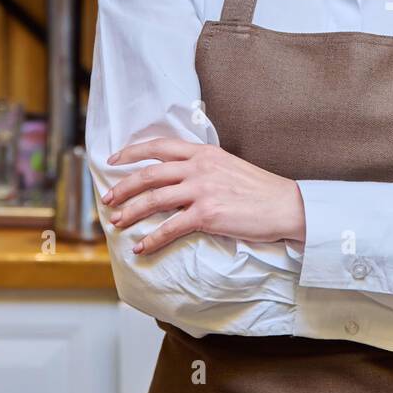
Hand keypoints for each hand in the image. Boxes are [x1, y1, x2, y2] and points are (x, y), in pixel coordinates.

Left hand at [102, 139, 305, 254]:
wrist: (285, 205)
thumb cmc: (260, 190)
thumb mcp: (229, 167)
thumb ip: (203, 167)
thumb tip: (179, 178)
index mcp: (204, 152)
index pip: (159, 146)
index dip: (132, 152)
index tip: (114, 159)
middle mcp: (199, 167)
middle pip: (149, 173)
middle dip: (123, 187)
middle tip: (107, 199)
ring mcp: (202, 190)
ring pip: (153, 199)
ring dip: (131, 212)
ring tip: (117, 223)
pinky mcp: (207, 214)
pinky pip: (170, 228)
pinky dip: (152, 239)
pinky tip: (141, 246)